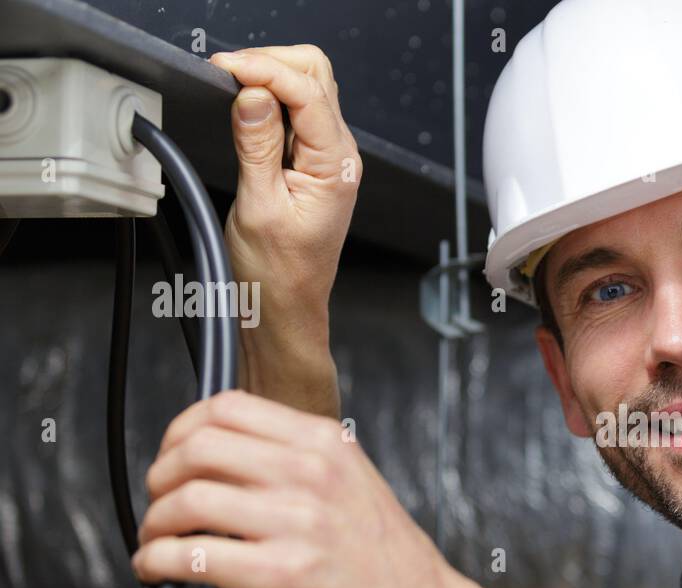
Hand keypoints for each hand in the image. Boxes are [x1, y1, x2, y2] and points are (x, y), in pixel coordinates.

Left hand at [133, 390, 459, 587]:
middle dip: (160, 476)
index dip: (182, 428)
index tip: (173, 455)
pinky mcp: (282, 574)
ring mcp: (298, 523)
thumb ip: (296, 460)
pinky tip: (160, 570)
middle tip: (160, 501)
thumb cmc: (386, 563)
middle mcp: (312, 474)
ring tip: (158, 541)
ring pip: (187, 500)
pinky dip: (158, 562)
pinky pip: (193, 556)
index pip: (228, 406)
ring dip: (155, 523)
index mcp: (326, 444)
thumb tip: (222, 456)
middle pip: (197, 446)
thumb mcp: (352, 483)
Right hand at [209, 45, 361, 414]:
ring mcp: (326, 158)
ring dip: (268, 78)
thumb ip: (257, 145)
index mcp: (335, 165)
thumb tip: (252, 94)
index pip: (308, 90)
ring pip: (306, 89)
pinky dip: (267, 101)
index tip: (223, 69)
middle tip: (225, 75)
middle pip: (315, 75)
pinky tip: (242, 112)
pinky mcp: (309, 164)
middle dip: (270, 63)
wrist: (282, 311)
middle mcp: (338, 156)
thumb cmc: (276, 275)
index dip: (264, 69)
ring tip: (229, 90)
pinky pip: (294, 115)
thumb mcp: (258, 206)